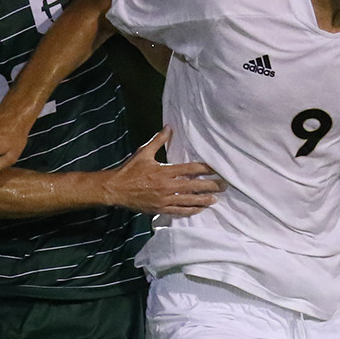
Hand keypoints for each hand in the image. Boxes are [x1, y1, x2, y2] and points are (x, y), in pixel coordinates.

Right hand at [101, 128, 224, 215]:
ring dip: (204, 200)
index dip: (205, 169)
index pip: (190, 169)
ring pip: (189, 201)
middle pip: (194, 186)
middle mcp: (167, 186)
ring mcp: (164, 199)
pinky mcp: (160, 209)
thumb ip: (158, 140)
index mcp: (164, 171)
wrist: (116, 189)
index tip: (216, 169)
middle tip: (224, 186)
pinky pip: (179, 211)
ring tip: (215, 199)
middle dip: (210, 186)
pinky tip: (199, 209)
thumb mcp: (143, 153)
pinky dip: (191, 210)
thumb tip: (168, 127)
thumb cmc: (130, 170)